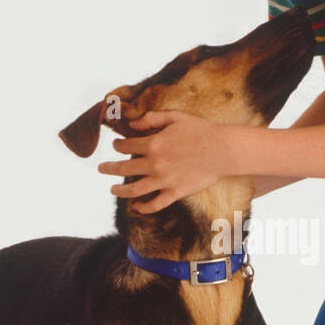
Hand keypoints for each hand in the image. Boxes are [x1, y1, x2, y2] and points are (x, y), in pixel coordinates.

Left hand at [98, 110, 238, 212]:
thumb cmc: (201, 130)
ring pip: (134, 190)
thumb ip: (152, 118)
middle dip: (109, 168)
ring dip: (119, 191)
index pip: (126, 146)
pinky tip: (136, 207)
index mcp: (153, 144)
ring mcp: (164, 181)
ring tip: (112, 190)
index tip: (116, 145)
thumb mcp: (175, 117)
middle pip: (124, 169)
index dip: (118, 145)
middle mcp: (155, 164)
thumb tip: (132, 124)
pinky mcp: (175, 193)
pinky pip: (155, 205)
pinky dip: (143, 208)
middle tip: (102, 169)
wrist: (222, 150)